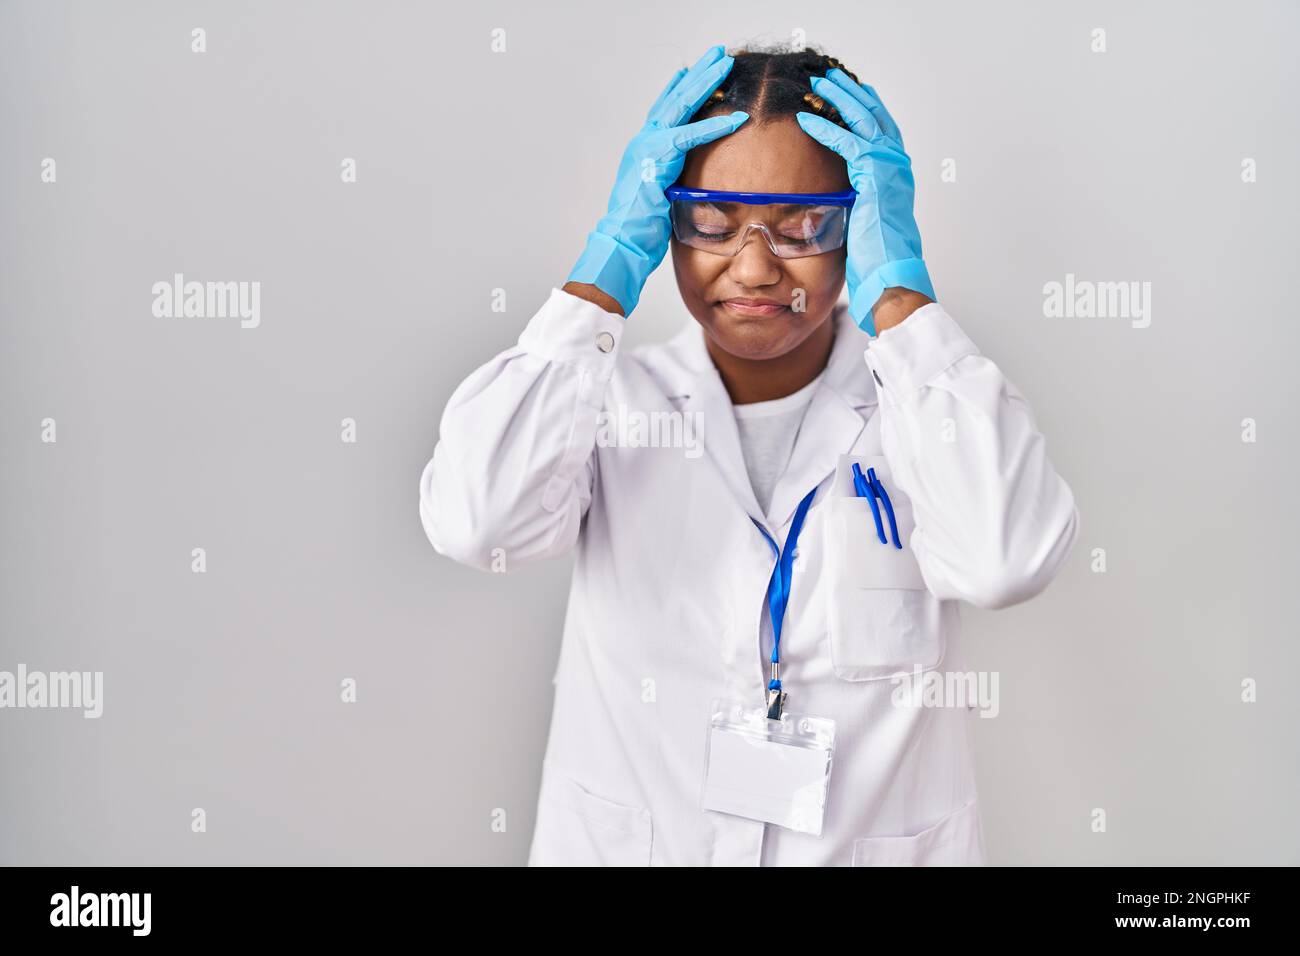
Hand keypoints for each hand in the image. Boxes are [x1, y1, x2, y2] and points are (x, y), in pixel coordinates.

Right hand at [567, 46, 748, 317]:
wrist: (621, 242)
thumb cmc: (640, 229)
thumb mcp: (661, 195)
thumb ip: (672, 179)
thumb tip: (687, 181)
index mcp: (644, 148)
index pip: (664, 109)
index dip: (680, 87)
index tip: (694, 69)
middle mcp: (643, 142)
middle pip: (674, 98)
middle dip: (698, 74)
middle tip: (719, 54)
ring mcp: (647, 148)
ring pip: (681, 106)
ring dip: (705, 83)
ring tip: (726, 64)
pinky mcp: (657, 161)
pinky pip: (690, 137)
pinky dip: (715, 126)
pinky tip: (737, 117)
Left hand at [796, 69, 933, 334]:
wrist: (893, 280)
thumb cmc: (878, 263)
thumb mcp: (864, 225)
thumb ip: (853, 203)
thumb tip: (832, 202)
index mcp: (894, 176)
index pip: (878, 130)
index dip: (859, 108)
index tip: (838, 95)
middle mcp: (897, 167)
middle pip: (873, 115)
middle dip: (848, 93)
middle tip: (825, 78)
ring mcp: (890, 170)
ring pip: (863, 119)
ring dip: (837, 99)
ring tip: (814, 85)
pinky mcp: (875, 179)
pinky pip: (848, 143)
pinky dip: (826, 128)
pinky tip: (806, 119)